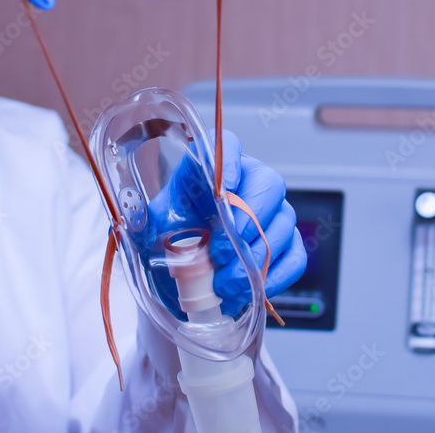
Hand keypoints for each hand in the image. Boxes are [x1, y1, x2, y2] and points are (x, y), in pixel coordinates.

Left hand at [145, 131, 306, 317]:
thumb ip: (149, 220)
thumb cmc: (171, 244)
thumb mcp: (152, 229)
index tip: (223, 186)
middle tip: (221, 250)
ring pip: (284, 222)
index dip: (229, 160)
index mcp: (213, 171)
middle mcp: (249, 184)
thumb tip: (139, 219)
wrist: (184, 279)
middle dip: (249, 218)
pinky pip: (295, 256)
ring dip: (257, 256)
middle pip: (269, 183)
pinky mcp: (286, 246)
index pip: (227, 145)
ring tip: (227, 282)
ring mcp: (273, 214)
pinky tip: (252, 288)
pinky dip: (276, 275)